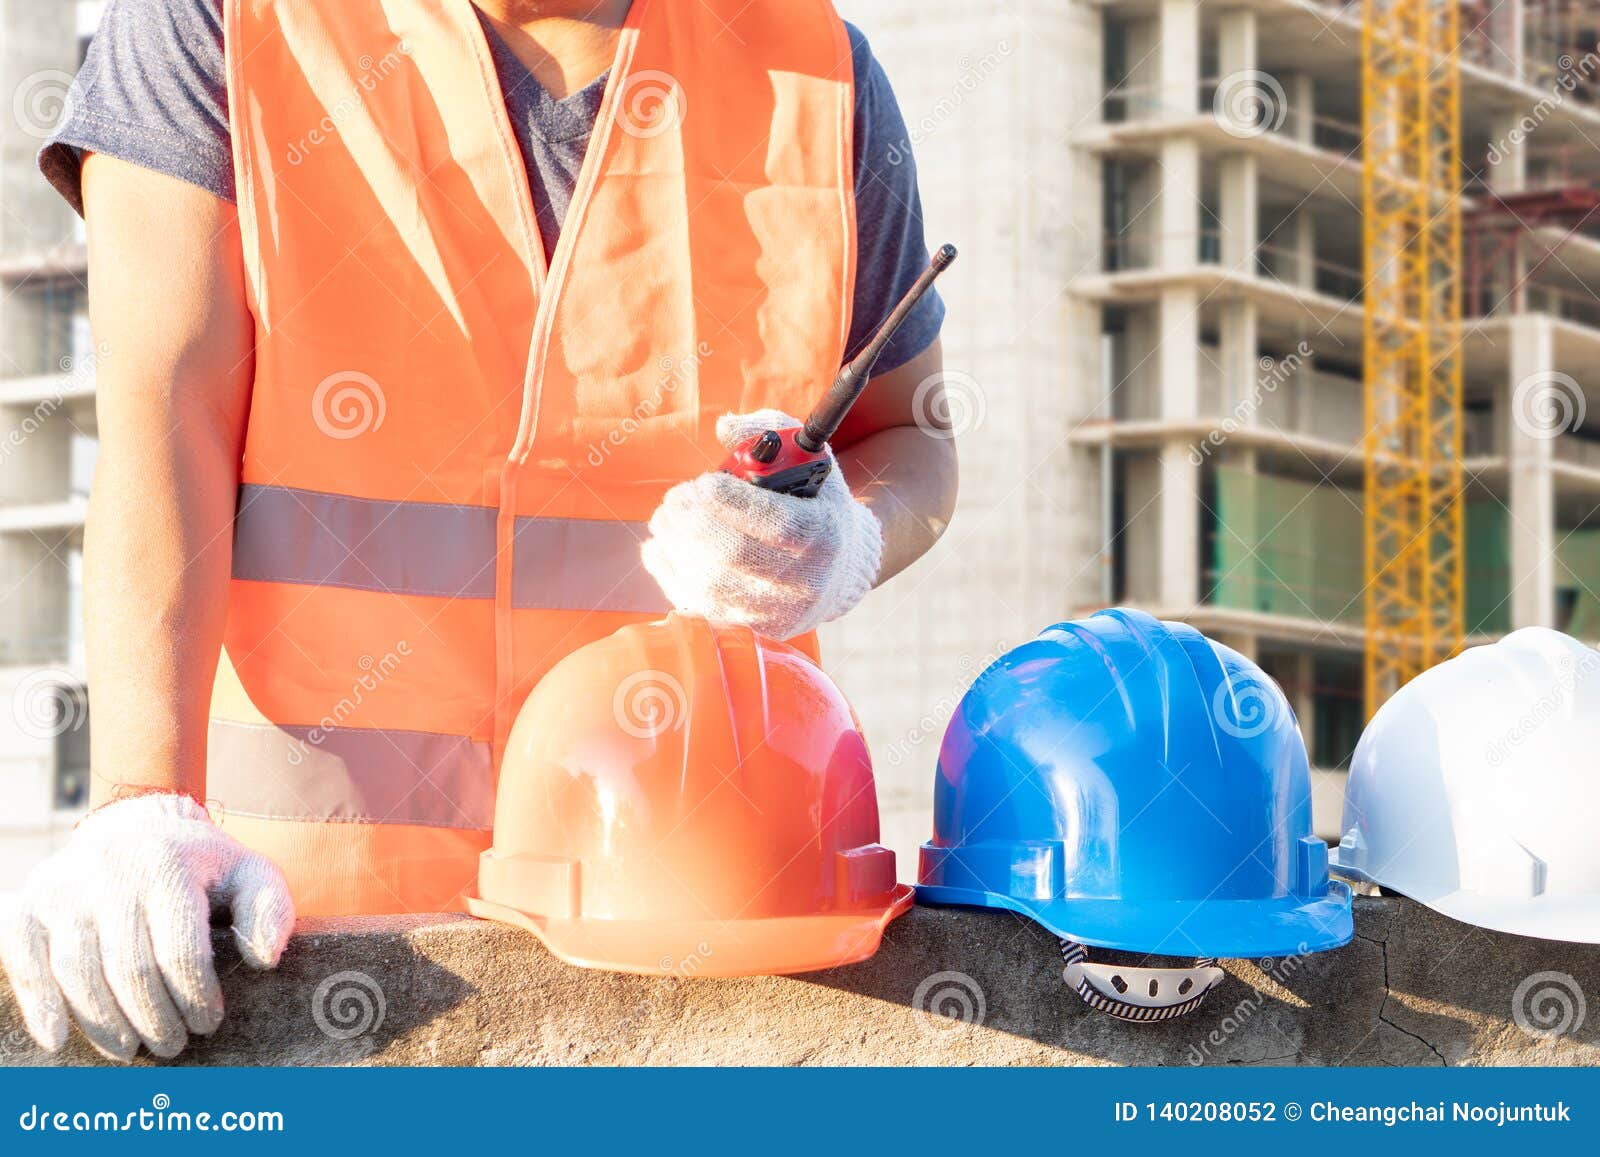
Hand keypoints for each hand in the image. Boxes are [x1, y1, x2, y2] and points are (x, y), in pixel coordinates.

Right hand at [0, 793, 293, 1060]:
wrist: (136, 829)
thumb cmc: (201, 867)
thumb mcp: (250, 874)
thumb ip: (271, 911)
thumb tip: (263, 960)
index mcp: (168, 864)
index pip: (181, 952)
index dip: (195, 999)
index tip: (208, 1024)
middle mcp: (110, 872)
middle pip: (130, 969)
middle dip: (155, 1019)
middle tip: (172, 1045)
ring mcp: (63, 889)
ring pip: (78, 973)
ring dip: (105, 1023)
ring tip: (131, 1049)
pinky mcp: (28, 905)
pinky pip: (24, 961)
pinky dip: (39, 1005)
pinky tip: (58, 1039)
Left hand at [642, 409, 883, 639]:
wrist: (839, 571)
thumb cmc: (815, 504)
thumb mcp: (809, 461)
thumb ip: (770, 433)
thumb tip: (726, 428)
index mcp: (824, 534)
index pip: (779, 524)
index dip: (733, 503)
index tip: (703, 483)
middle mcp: (804, 580)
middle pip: (737, 555)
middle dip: (694, 522)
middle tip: (674, 499)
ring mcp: (776, 611)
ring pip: (711, 583)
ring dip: (676, 545)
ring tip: (664, 517)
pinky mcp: (751, 629)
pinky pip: (697, 604)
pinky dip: (669, 573)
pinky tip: (659, 547)